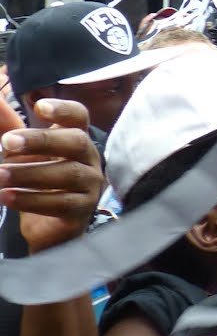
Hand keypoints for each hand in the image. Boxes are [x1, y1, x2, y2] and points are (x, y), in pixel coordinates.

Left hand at [0, 98, 103, 250]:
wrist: (47, 227)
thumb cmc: (35, 181)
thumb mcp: (19, 153)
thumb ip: (8, 130)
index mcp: (73, 139)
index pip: (79, 117)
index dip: (63, 110)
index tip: (39, 108)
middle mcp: (88, 159)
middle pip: (76, 141)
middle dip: (42, 140)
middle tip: (7, 142)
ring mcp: (90, 185)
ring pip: (68, 174)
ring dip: (29, 174)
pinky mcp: (83, 210)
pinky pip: (62, 203)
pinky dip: (32, 200)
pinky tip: (7, 197)